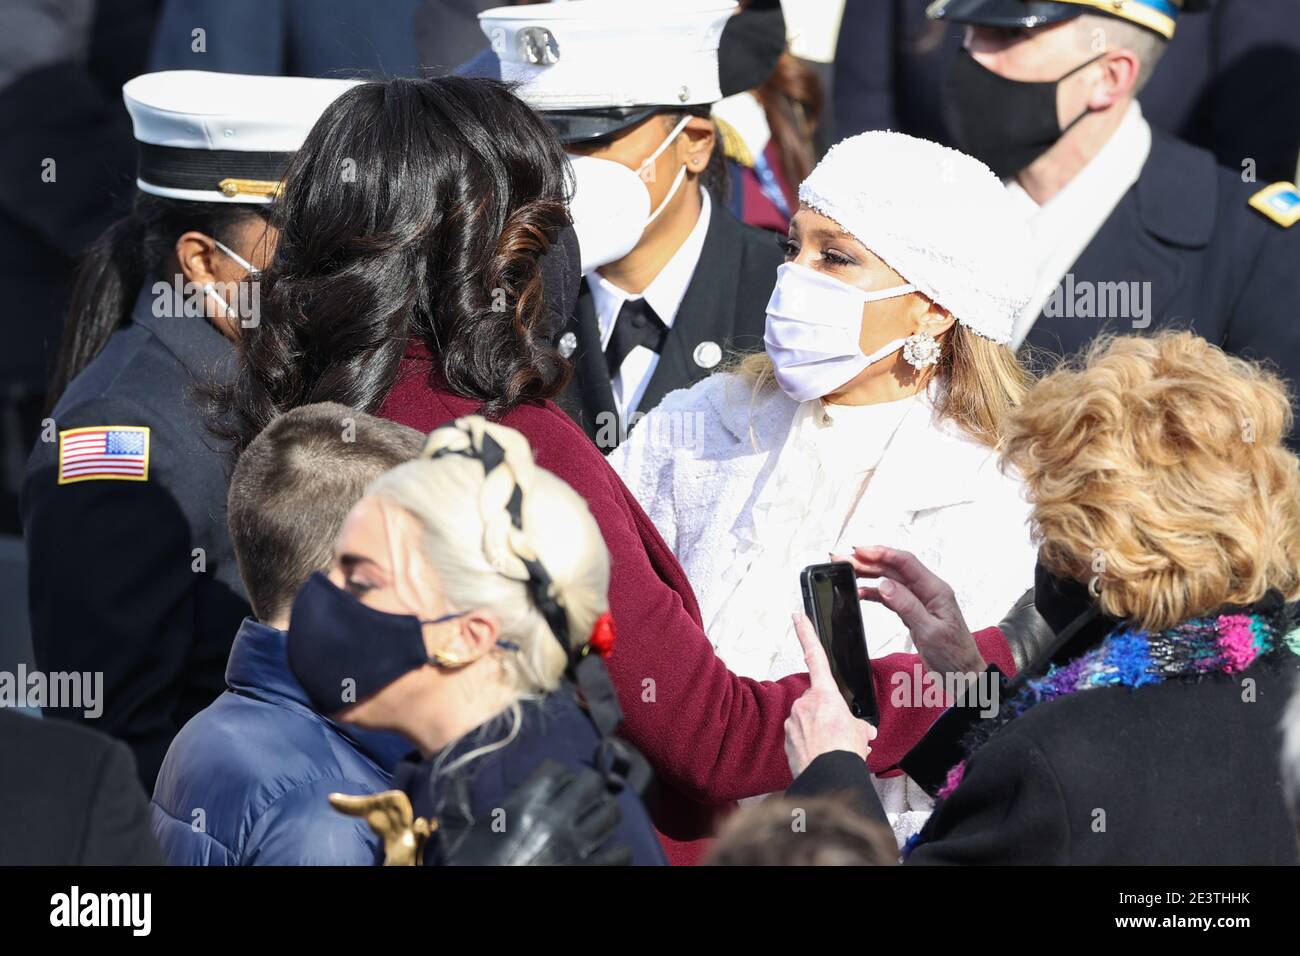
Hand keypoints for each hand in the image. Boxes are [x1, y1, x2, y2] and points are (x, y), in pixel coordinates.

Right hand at [445, 760, 630, 865]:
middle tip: (581, 795)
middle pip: (592, 783)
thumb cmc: (471, 868)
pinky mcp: (589, 872)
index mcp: (523, 808)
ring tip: (595, 819)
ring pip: (611, 813)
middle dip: (588, 785)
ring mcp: (576, 849)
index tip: (556, 782)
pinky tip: (605, 850)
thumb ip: (456, 803)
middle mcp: (554, 822)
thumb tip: (455, 777)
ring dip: (604, 813)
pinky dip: (617, 849)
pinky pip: (621, 852)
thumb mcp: (456, 835)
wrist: (483, 907)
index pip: (557, 770)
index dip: (559, 773)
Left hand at [784, 613, 875, 778]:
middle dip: (830, 717)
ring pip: (809, 722)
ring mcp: (793, 720)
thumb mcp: (860, 732)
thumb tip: (863, 731)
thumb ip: (859, 726)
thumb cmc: (844, 751)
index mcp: (825, 694)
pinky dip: (810, 744)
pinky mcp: (786, 738)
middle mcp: (805, 702)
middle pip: (819, 704)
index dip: (806, 633)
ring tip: (834, 749)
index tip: (797, 616)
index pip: (815, 656)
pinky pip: (800, 737)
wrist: (828, 775)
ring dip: (820, 732)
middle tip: (842, 735)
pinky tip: (821, 755)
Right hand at [833, 545, 984, 675]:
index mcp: (936, 590)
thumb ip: (907, 606)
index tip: (860, 551)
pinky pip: (890, 597)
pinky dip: (874, 593)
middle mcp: (927, 591)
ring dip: (868, 574)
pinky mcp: (912, 613)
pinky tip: (860, 592)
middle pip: (894, 569)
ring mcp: (919, 601)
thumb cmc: (954, 655)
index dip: (881, 553)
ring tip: (847, 571)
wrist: (962, 675)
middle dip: (868, 561)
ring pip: (890, 580)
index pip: (905, 563)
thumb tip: (885, 584)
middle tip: (844, 559)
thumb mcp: (929, 631)